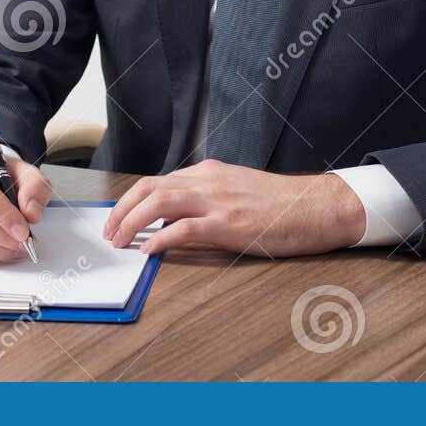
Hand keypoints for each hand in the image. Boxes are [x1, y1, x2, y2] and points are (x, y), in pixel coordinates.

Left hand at [102, 160, 365, 256]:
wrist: (315, 207)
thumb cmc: (281, 204)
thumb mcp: (238, 190)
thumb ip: (208, 197)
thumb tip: (177, 218)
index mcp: (208, 172)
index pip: (158, 181)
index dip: (131, 200)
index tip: (119, 218)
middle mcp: (207, 181)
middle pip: (148, 188)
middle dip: (121, 210)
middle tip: (109, 233)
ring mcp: (217, 201)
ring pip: (158, 202)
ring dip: (131, 223)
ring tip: (120, 242)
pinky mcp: (228, 224)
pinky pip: (183, 229)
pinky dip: (160, 240)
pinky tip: (149, 252)